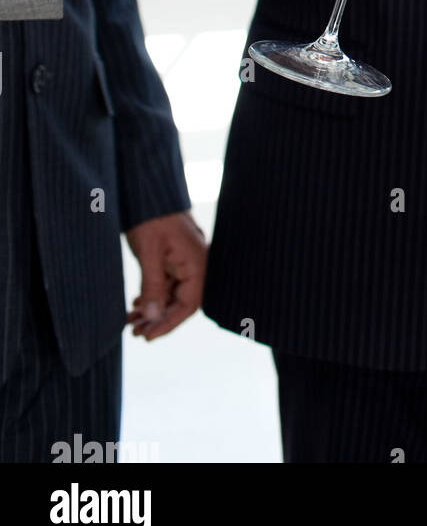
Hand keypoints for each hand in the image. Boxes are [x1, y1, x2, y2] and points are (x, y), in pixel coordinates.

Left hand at [124, 211, 206, 340]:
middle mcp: (194, 264)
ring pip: (172, 295)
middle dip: (159, 320)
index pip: (189, 304)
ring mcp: (183, 261)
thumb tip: (152, 318)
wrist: (148, 189)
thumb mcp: (149, 253)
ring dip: (153, 310)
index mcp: (197, 263)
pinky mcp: (172, 257)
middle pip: (181, 302)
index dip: (169, 323)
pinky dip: (151, 296)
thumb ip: (152, 286)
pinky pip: (165, 284)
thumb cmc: (152, 217)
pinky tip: (135, 304)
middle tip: (135, 333)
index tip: (147, 337)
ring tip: (131, 323)